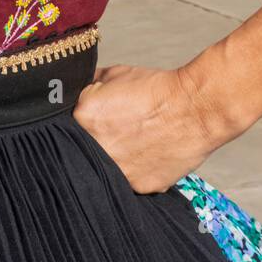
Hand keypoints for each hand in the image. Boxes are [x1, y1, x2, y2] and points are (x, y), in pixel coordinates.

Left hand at [72, 64, 218, 192]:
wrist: (195, 107)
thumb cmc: (156, 89)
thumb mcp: (113, 74)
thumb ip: (88, 87)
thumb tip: (73, 92)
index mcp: (84, 117)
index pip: (66, 124)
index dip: (77, 122)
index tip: (89, 121)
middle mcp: (97, 148)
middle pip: (82, 150)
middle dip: (92, 142)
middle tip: (111, 133)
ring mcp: (119, 171)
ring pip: (103, 170)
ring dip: (110, 159)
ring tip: (128, 145)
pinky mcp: (140, 186)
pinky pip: (128, 181)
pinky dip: (133, 170)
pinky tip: (144, 155)